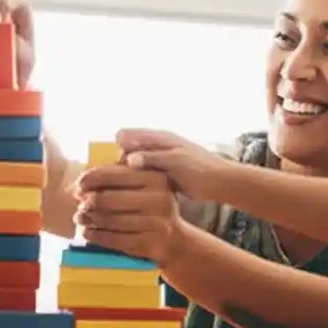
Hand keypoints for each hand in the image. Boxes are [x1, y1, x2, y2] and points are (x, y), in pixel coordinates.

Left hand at [73, 166, 183, 263]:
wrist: (176, 240)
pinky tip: (87, 232)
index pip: (116, 174)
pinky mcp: (148, 243)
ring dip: (89, 219)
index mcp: (157, 178)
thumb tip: (85, 178)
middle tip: (79, 204)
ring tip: (80, 218)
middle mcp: (158, 199)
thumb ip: (122, 175)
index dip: (93, 178)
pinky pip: (114, 239)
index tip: (79, 183)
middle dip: (88, 202)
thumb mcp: (147, 186)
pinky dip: (96, 236)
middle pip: (110, 199)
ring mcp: (155, 223)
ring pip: (110, 220)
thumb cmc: (153, 208)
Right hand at [115, 129, 235, 201]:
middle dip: (117, 160)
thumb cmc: (199, 168)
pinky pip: (143, 175)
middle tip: (108, 177)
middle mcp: (156, 146)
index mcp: (159, 137)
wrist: (219, 182)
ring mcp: (159, 160)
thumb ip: (152, 158)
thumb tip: (128, 159)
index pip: (127, 135)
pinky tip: (129, 192)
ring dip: (125, 172)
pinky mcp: (162, 174)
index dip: (115, 146)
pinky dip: (135, 180)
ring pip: (134, 163)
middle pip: (128, 149)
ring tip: (114, 186)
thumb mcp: (174, 161)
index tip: (109, 163)